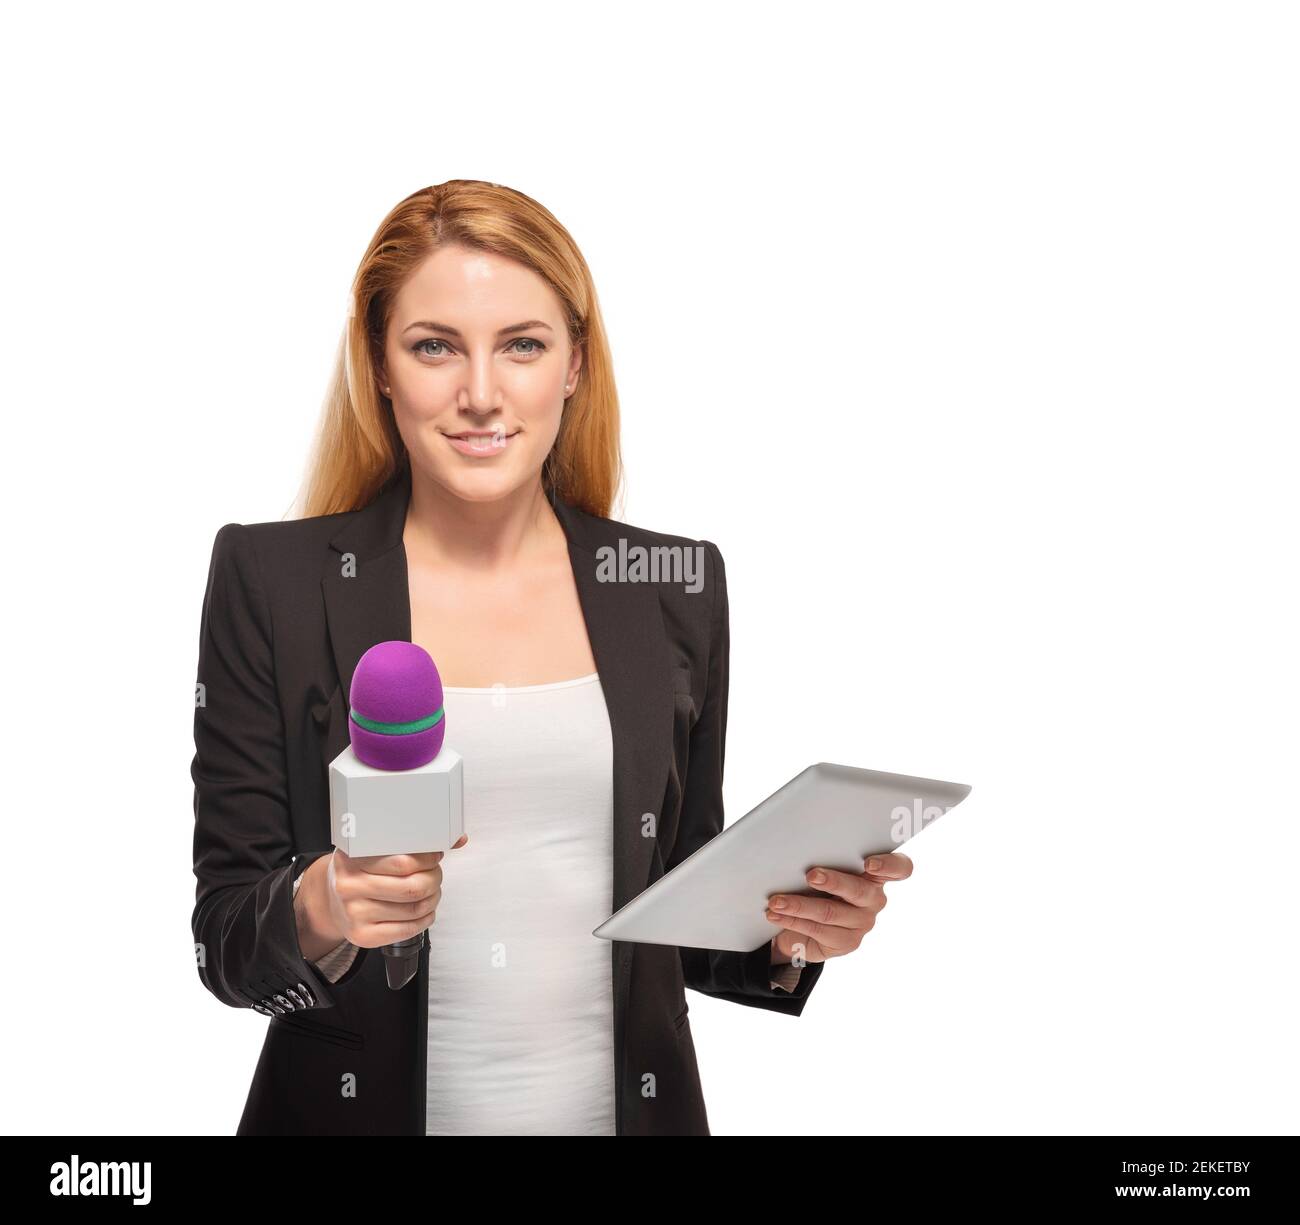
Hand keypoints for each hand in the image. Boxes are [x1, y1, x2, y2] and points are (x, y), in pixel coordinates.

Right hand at [295, 835, 468, 956]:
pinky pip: (407, 930)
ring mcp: (354, 913)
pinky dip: (425, 920)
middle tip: (435, 874)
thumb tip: (458, 839)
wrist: (330, 899)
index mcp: (353, 858)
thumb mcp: (373, 849)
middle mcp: (350, 886)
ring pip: (414, 909)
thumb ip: (410, 843)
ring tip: (431, 892)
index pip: (404, 861)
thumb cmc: (359, 870)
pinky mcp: (362, 935)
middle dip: (434, 879)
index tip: (436, 855)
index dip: (428, 858)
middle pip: (413, 887)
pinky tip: (425, 911)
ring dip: (432, 900)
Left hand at [765, 852, 912, 966]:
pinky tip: (776, 915)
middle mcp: (874, 898)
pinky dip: (792, 920)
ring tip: (776, 901)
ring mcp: (862, 922)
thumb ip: (824, 858)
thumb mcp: (824, 867)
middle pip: (860, 890)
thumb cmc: (816, 884)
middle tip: (811, 875)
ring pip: (831, 912)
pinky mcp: (846, 942)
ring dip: (799, 905)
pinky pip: (817, 930)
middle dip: (833, 881)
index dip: (889, 865)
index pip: (900, 868)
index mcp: (876, 874)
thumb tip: (798, 848)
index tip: (869, 863)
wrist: (804, 921)